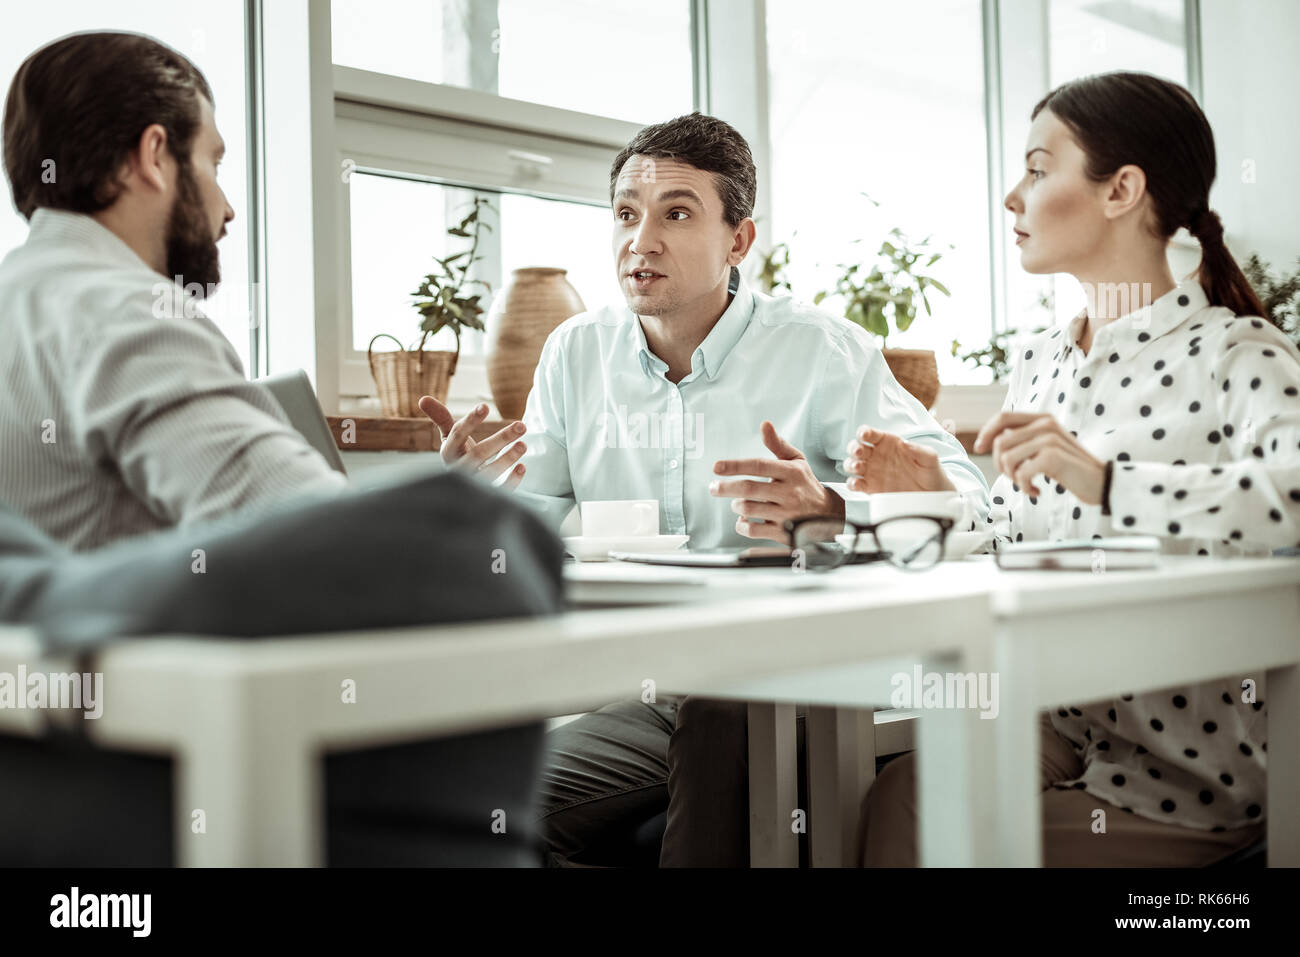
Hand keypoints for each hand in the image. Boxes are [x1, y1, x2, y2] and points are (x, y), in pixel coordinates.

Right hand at [418, 396, 526, 489]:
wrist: (460, 493)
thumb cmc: (459, 458)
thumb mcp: (449, 439)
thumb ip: (441, 418)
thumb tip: (423, 398)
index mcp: (449, 453)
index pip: (457, 435)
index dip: (470, 421)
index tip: (484, 406)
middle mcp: (458, 470)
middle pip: (478, 454)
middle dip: (501, 438)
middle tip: (522, 425)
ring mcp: (471, 486)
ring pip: (489, 473)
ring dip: (507, 459)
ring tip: (523, 445)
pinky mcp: (485, 499)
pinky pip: (499, 492)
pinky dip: (511, 481)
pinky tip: (522, 467)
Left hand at [711, 421, 843, 543]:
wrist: (829, 514)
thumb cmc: (805, 484)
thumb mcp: (796, 461)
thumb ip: (778, 444)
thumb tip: (765, 425)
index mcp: (791, 472)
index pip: (759, 466)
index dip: (735, 466)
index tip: (716, 467)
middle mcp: (789, 493)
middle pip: (749, 489)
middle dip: (726, 488)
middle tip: (714, 487)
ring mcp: (787, 514)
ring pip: (749, 509)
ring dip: (736, 506)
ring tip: (736, 502)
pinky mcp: (784, 533)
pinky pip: (754, 530)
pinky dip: (742, 525)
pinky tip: (743, 520)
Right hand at [844, 427, 956, 492]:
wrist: (933, 496)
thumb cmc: (931, 472)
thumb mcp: (930, 458)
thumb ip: (919, 449)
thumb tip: (905, 443)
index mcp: (889, 443)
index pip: (871, 434)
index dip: (864, 432)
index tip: (864, 435)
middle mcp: (877, 456)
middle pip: (857, 447)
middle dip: (854, 448)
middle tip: (859, 452)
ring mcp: (872, 472)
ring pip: (852, 464)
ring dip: (850, 464)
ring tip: (858, 468)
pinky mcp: (871, 488)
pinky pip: (855, 484)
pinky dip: (852, 483)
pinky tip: (857, 484)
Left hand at [973, 412, 1104, 501]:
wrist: (1100, 483)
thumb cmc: (1068, 468)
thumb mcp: (1044, 447)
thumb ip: (1023, 438)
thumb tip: (992, 439)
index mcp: (1042, 419)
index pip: (1002, 418)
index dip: (986, 433)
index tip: (979, 449)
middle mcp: (1046, 424)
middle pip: (1000, 442)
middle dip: (1000, 465)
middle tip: (1015, 477)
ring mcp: (1050, 439)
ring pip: (1007, 458)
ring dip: (1012, 477)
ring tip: (1026, 483)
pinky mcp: (1053, 456)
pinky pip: (1021, 473)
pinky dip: (1024, 487)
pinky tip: (1036, 491)